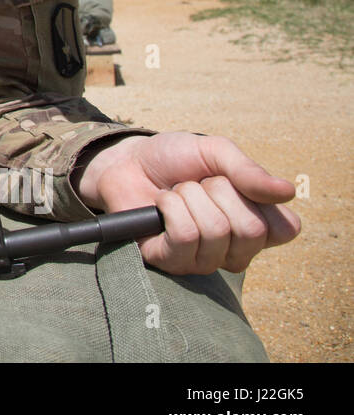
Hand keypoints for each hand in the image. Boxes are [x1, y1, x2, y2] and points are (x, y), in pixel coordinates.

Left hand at [75, 131, 300, 273]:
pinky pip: (185, 238)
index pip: (285, 228)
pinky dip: (171, 207)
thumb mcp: (214, 151)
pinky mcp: (170, 262)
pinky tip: (161, 205)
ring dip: (190, 197)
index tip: (230, 180)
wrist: (128, 161)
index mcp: (257, 226)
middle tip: (197, 184)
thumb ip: (248, 170)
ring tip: (177, 193)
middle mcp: (235, 251)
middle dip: (218, 191)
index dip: (257, 197)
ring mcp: (204, 260)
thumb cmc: (175, 159)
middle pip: (251, 230)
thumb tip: (286, 192)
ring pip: (216, 231)